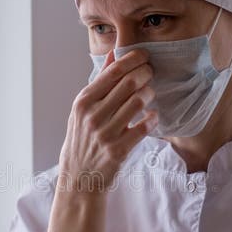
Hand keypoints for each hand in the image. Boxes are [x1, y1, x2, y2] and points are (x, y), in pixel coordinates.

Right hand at [58, 48, 157, 191]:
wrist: (79, 176)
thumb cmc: (83, 138)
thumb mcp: (82, 109)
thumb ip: (99, 82)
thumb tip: (113, 56)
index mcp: (83, 102)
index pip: (113, 72)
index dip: (133, 59)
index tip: (144, 55)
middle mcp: (93, 116)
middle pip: (129, 83)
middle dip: (145, 73)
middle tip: (151, 72)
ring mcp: (105, 134)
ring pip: (138, 102)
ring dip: (149, 93)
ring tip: (150, 93)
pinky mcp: (118, 151)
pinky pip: (143, 128)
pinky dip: (152, 118)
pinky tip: (153, 116)